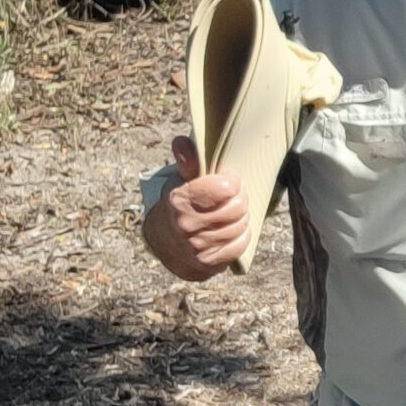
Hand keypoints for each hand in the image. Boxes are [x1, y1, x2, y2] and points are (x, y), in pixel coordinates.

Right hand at [144, 134, 250, 279]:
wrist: (164, 241)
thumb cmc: (179, 205)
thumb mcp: (181, 180)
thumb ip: (187, 160)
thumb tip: (182, 143)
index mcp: (180, 200)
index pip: (225, 187)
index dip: (232, 181)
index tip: (228, 180)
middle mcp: (187, 225)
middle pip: (237, 207)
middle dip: (240, 198)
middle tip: (234, 196)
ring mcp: (197, 246)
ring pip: (240, 226)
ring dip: (241, 217)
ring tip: (232, 212)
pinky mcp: (207, 263)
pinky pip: (239, 245)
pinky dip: (241, 236)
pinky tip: (232, 229)